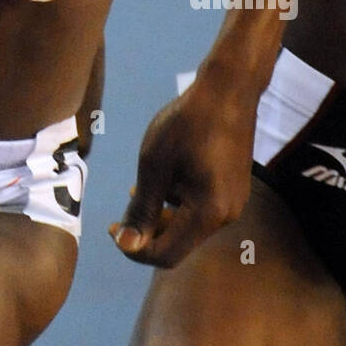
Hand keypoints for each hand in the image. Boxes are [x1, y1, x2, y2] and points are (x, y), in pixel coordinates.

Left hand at [109, 74, 255, 267]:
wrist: (228, 90)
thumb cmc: (187, 124)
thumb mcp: (154, 166)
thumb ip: (142, 210)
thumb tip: (127, 245)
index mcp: (208, 214)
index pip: (166, 254)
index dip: (134, 249)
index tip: (111, 228)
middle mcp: (227, 216)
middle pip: (179, 243)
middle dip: (146, 233)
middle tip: (118, 216)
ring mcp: (234, 202)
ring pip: (189, 226)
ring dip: (160, 217)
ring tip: (136, 193)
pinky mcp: (234, 188)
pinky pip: (201, 209)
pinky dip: (177, 204)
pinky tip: (162, 181)